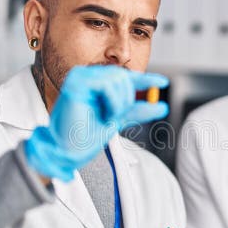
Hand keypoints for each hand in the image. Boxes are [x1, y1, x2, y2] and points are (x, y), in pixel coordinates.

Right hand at [24, 65, 167, 180]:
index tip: (163, 82)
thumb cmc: (83, 138)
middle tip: (113, 118)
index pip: (125, 78)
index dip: (145, 79)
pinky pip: (107, 84)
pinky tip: (104, 114)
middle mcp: (87, 77)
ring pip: (118, 79)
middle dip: (126, 100)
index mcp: (95, 84)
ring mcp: (80, 77)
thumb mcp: (116, 121)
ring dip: (119, 104)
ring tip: (105, 117)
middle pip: (124, 77)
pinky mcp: (76, 82)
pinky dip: (112, 101)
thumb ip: (135, 111)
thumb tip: (161, 106)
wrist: (65, 151)